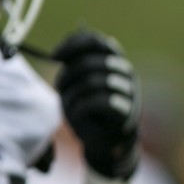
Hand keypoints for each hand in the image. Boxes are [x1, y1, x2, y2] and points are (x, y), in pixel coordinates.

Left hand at [52, 29, 139, 180]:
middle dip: (68, 75)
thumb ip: (75, 65)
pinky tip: (77, 115)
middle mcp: (126, 72)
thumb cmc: (89, 110)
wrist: (105, 141)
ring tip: (69, 105)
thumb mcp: (79, 83)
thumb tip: (63, 49)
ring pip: (93, 82)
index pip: (97, 41)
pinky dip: (79, 109)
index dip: (73, 46)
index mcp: (115, 60)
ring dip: (73, 95)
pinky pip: (98, 102)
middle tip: (59, 89)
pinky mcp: (126, 112)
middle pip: (91, 62)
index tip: (54, 57)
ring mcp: (129, 91)